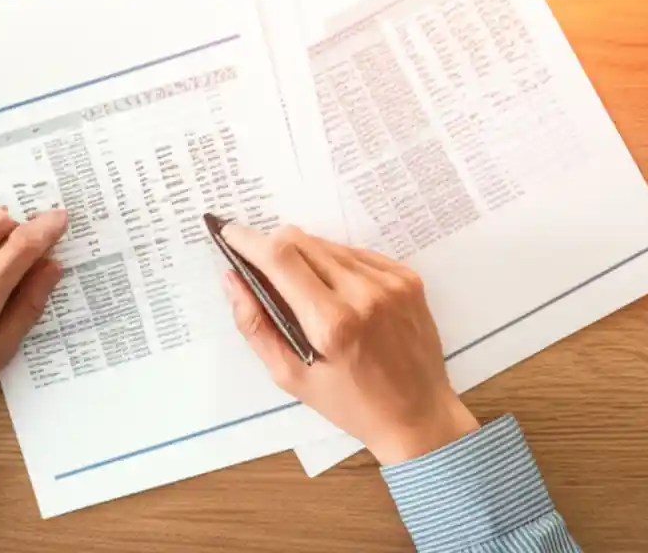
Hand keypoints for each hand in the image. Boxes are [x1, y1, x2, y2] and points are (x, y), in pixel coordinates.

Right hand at [221, 223, 477, 464]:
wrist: (419, 414)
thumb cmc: (350, 404)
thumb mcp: (291, 377)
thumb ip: (255, 326)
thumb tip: (231, 280)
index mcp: (332, 323)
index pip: (280, 259)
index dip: (248, 240)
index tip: (228, 232)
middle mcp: (363, 294)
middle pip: (300, 241)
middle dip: (272, 246)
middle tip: (259, 265)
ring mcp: (390, 282)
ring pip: (327, 244)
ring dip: (303, 255)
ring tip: (302, 288)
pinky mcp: (406, 277)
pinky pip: (356, 253)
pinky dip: (335, 263)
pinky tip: (335, 291)